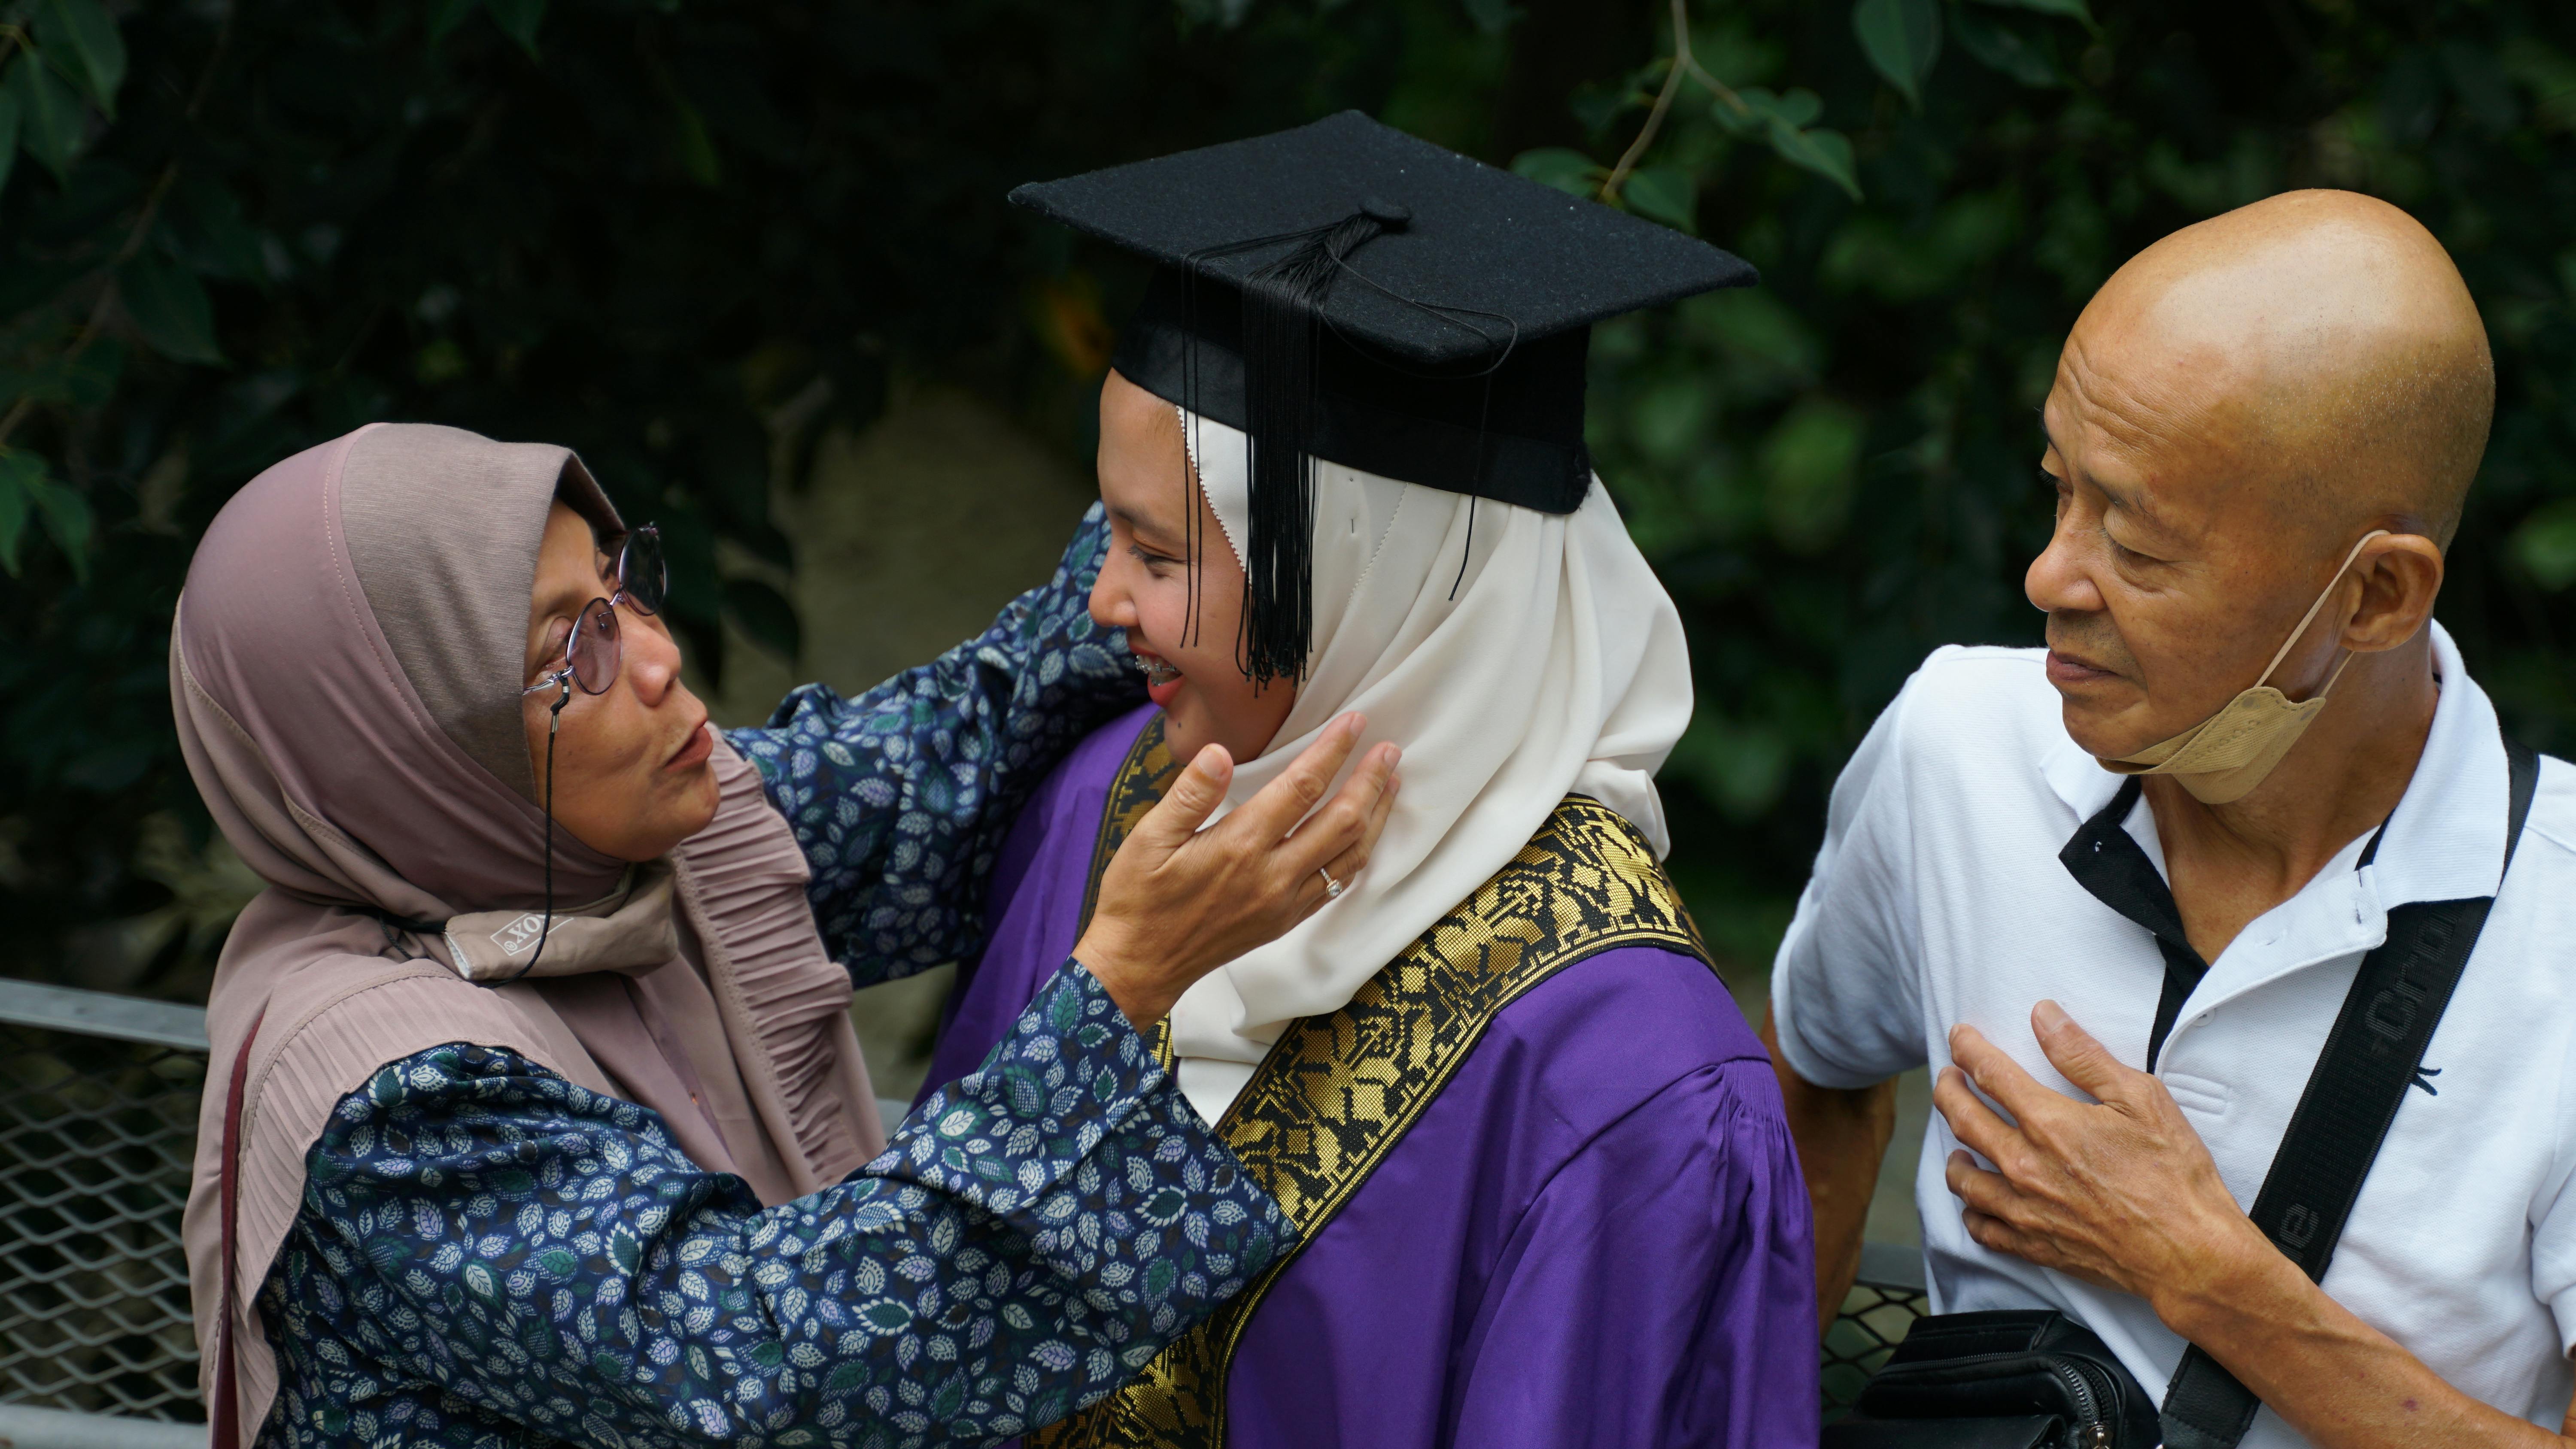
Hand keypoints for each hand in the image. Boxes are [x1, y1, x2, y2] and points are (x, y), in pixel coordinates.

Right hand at [1076, 712, 1399, 1026]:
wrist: (1139, 966)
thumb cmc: (1138, 898)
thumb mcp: (1148, 838)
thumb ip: (1190, 794)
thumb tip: (1219, 753)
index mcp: (1240, 846)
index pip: (1302, 787)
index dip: (1332, 751)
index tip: (1355, 722)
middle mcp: (1272, 876)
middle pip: (1342, 820)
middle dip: (1370, 781)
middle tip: (1391, 749)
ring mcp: (1284, 903)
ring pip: (1350, 856)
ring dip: (1375, 817)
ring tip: (1391, 785)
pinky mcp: (1285, 921)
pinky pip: (1337, 885)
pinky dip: (1359, 855)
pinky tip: (1364, 836)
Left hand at [1935, 1000, 2273, 1322]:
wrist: (2189, 1254)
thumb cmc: (2174, 1177)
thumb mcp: (2140, 1099)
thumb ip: (2084, 1056)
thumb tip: (2044, 1017)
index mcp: (2049, 1124)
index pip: (1989, 1073)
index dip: (1968, 1048)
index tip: (1960, 1037)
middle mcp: (2025, 1166)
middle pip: (1962, 1119)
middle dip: (1948, 1090)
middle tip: (1948, 1077)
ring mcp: (2025, 1209)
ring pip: (1963, 1179)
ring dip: (1954, 1155)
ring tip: (1958, 1145)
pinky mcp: (2034, 1245)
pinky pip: (1983, 1229)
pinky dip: (1972, 1213)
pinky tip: (1976, 1203)